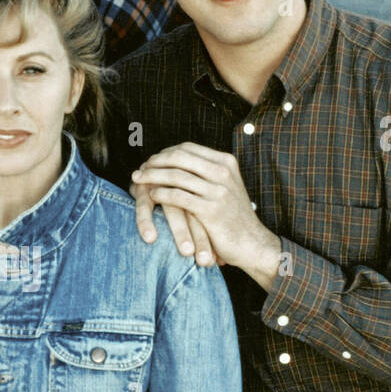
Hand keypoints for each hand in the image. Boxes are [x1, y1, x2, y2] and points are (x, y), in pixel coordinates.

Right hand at [130, 179, 220, 265]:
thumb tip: (220, 262)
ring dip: (181, 231)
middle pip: (196, 212)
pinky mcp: (142, 185)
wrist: (144, 175)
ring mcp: (163, 182)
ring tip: (187, 252)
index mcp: (198, 188)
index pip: (210, 215)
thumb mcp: (188, 215)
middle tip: (206, 261)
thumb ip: (202, 233)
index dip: (214, 240)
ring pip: (174, 207)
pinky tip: (150, 238)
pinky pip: (144, 205)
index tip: (219, 263)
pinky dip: (146, 222)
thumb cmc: (169, 205)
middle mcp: (184, 184)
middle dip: (202, 238)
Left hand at [131, 143, 281, 285]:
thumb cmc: (234, 217)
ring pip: (175, 175)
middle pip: (179, 157)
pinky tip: (151, 196)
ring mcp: (218, 190)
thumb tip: (179, 161)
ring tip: (137, 181)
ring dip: (152, 176)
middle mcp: (223, 172)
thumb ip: (207, 173)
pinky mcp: (210, 210)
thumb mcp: (226, 187)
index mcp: (226, 162)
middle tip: (139, 168)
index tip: (151, 161)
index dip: (165, 153)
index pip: (187, 148)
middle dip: (155, 161)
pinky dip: (160, 194)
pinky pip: (177, 196)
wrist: (252, 243)